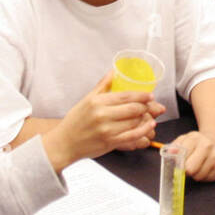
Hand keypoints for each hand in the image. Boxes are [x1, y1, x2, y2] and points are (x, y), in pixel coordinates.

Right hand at [43, 73, 164, 170]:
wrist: (64, 143)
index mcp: (97, 102)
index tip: (150, 95)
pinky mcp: (110, 143)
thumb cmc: (75, 122)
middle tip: (150, 105)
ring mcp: (107, 130)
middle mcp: (102, 115)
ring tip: (150, 115)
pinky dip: (143, 131)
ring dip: (146, 118)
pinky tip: (149, 126)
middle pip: (133, 108)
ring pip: (134, 122)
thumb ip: (102, 86)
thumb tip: (113, 71)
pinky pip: (132, 136)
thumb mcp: (86, 100)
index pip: (125, 96)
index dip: (141, 95)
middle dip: (145, 106)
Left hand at [168, 130, 214, 181]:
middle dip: (187, 171)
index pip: (182, 157)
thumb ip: (174, 147)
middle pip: (190, 169)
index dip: (179, 163)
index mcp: (195, 138)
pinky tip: (206, 168)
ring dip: (196, 175)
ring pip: (199, 177)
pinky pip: (209, 179)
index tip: (180, 164)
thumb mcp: (184, 140)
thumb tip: (170, 153)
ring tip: (199, 166)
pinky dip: (205, 177)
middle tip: (188, 167)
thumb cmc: (197, 143)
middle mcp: (208, 146)